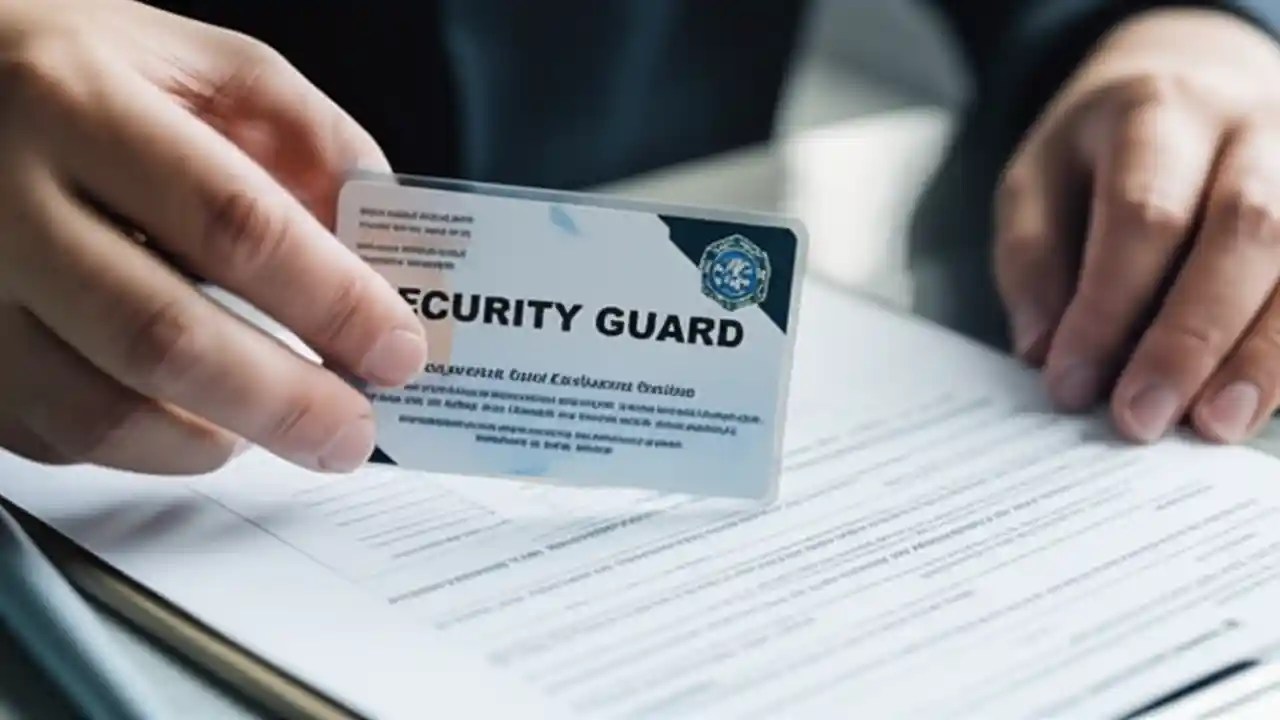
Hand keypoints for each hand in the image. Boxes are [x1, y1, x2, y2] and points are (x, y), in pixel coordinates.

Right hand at [0, 0, 426, 473]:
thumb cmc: (73, 73)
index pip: (233, 222)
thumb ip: (302, 136)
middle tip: (354, 431)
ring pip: (100, 411)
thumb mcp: (193, 62)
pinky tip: (196, 420)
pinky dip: (147, 446)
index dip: (331, 300)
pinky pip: (56, 433)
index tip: (397, 350)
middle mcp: (2, 200)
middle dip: (286, 404)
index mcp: (78, 104)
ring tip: (278, 427)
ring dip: (218, 440)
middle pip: (164, 338)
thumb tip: (380, 241)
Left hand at [996, 7, 1279, 443]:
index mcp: (1158, 111)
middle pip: (1242, 231)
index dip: (1107, 308)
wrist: (1196, 72)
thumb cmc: (1103, 149)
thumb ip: (1034, 261)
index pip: (1142, 213)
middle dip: (1190, 338)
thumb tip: (1042, 352)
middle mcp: (1253, 129)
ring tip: (1212, 425)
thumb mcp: (1038, 180)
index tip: (1071, 386)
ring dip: (1262, 355)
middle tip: (1141, 418)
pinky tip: (1260, 403)